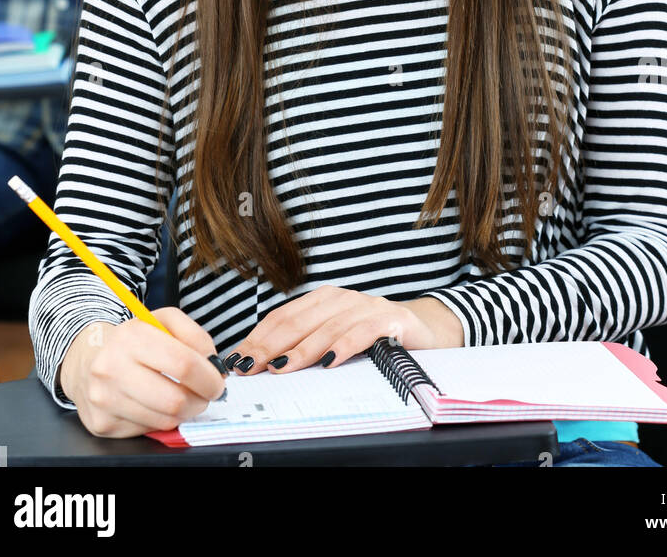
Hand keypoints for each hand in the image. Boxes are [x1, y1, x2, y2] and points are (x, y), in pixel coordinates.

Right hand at [60, 307, 226, 438]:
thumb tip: (214, 365)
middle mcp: (113, 367)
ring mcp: (105, 399)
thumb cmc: (133, 341)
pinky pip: (148, 429)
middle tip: (205, 395)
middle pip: (175, 400)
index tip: (218, 382)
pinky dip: (160, 419)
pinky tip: (156, 404)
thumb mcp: (163, 322)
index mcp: (132, 336)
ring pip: (164, 420)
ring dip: (183, 412)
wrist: (87, 360)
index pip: (183, 364)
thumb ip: (194, 335)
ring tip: (182, 397)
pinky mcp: (102, 423)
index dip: (208, 378)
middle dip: (200, 401)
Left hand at [224, 286, 462, 375]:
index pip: (283, 317)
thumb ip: (307, 346)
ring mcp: (368, 307)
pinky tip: (329, 362)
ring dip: (301, 349)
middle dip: (270, 345)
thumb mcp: (337, 340)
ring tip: (281, 368)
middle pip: (299, 321)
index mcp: (325, 301)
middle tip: (250, 366)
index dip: (258, 337)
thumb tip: (264, 366)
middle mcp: (343, 299)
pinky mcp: (393, 320)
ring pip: (328, 326)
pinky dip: (345, 345)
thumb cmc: (375, 339)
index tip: (238, 359)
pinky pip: (364, 331)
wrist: (428, 332)